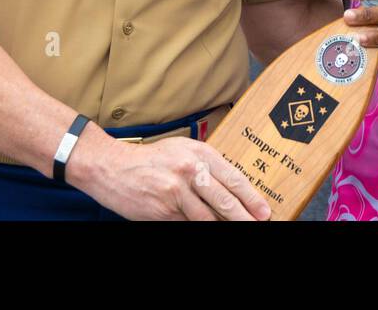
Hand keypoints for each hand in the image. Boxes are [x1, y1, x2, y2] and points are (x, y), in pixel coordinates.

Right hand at [68, 126, 270, 220]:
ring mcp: (176, 193)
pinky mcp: (163, 212)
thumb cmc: (153, 159)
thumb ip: (208, 166)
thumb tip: (233, 189)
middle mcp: (190, 171)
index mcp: (199, 153)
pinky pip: (188, 224)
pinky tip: (208, 226)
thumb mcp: (183, 150)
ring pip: (208, 217)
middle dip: (245, 217)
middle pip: (225, 200)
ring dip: (223, 225)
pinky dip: (199, 227)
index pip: (233, 178)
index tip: (264, 211)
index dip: (251, 198)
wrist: (113, 167)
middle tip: (258, 224)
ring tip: (236, 228)